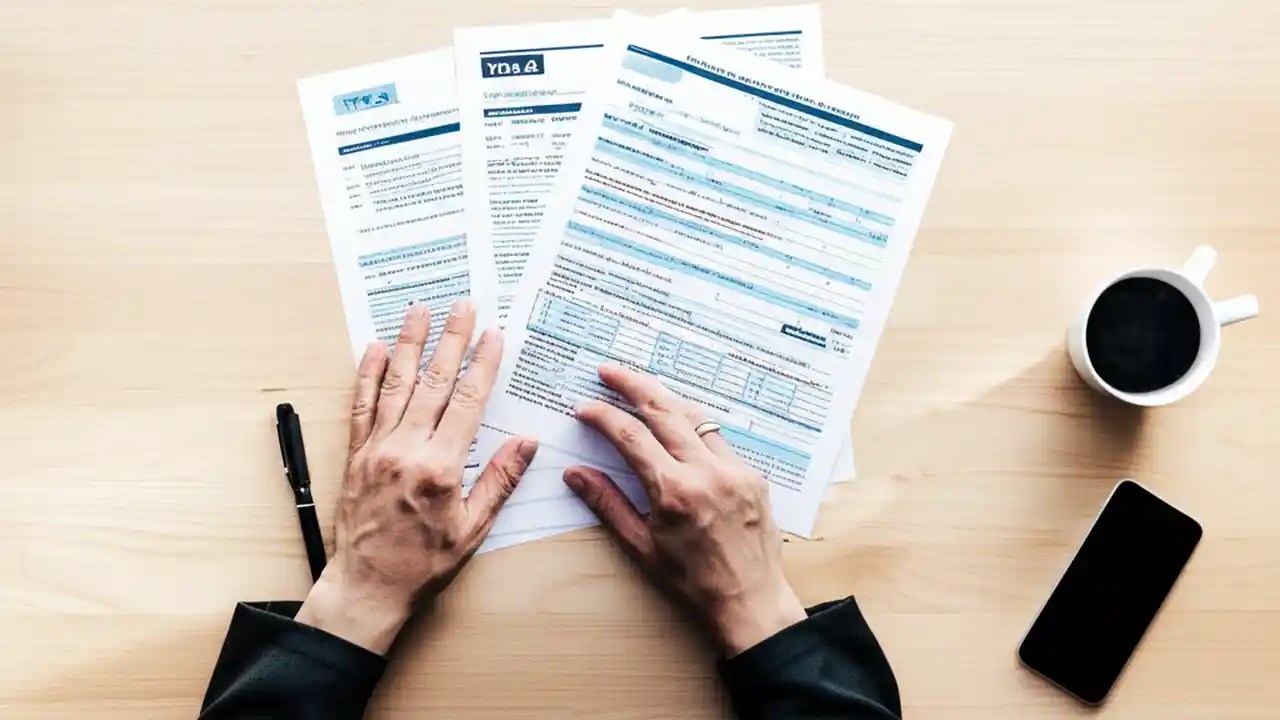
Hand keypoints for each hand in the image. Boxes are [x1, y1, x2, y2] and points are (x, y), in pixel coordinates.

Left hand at [296, 300, 537, 653]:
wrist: (366, 586)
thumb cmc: (422, 564)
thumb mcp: (473, 529)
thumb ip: (500, 481)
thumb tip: (528, 444)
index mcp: (441, 467)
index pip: (468, 401)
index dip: (483, 364)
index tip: (494, 335)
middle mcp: (406, 449)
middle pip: (432, 382)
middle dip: (451, 339)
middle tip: (463, 305)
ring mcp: (377, 448)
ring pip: (396, 384)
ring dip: (409, 343)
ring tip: (419, 310)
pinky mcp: (355, 454)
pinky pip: (362, 405)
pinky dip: (368, 375)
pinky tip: (375, 349)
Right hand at [563, 364, 805, 656]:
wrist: (749, 600)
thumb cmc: (692, 581)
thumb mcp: (641, 546)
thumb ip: (607, 504)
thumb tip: (575, 474)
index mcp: (674, 492)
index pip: (631, 436)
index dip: (604, 416)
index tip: (585, 408)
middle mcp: (706, 473)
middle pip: (664, 410)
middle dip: (633, 384)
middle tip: (609, 371)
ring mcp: (734, 470)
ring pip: (695, 416)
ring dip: (665, 398)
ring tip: (641, 388)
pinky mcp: (752, 474)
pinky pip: (719, 437)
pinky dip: (694, 424)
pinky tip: (679, 423)